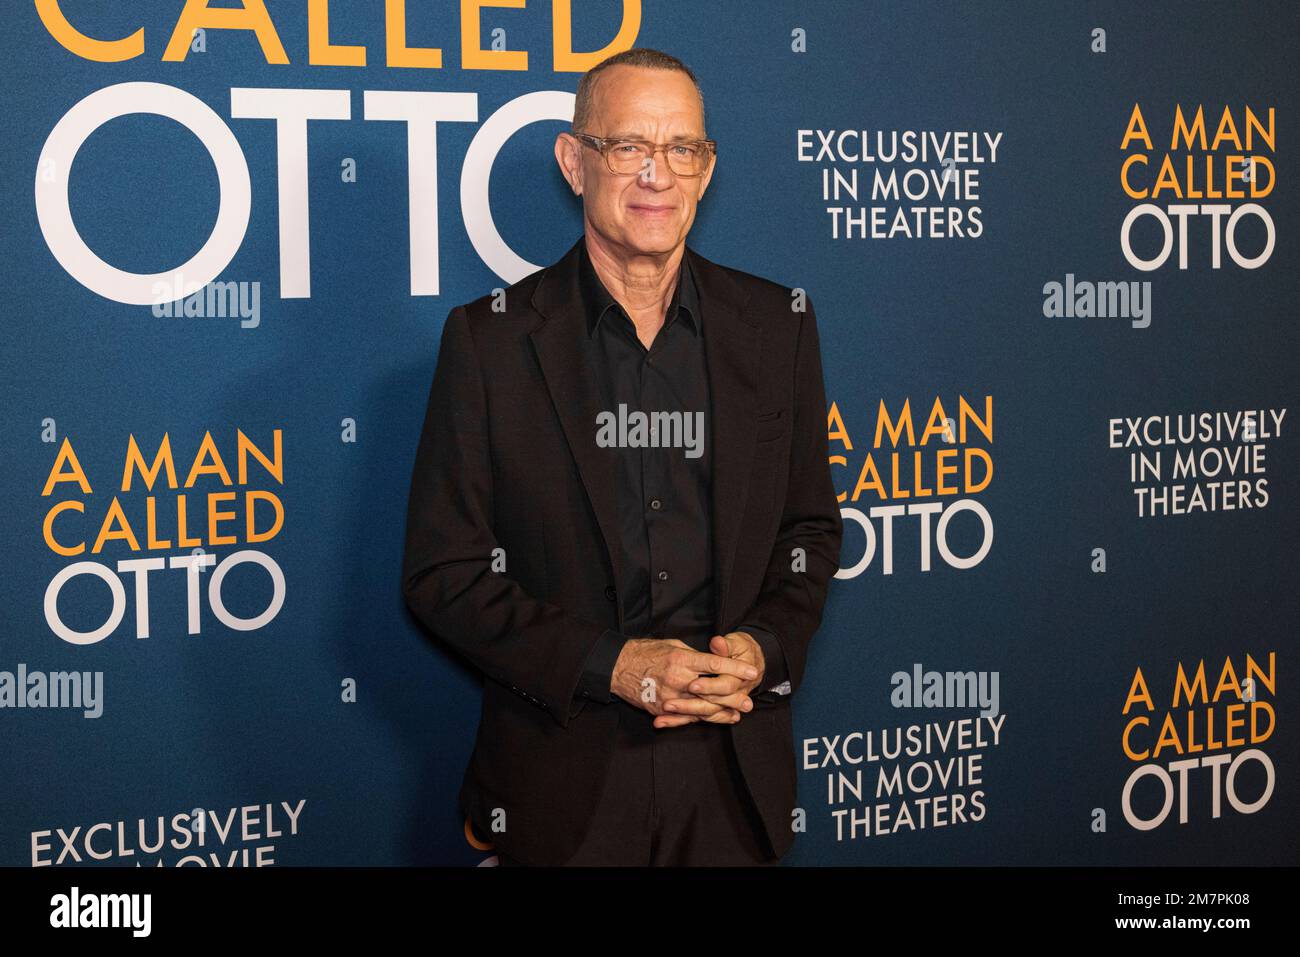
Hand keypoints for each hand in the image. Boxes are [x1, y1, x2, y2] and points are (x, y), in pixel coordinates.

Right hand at [610, 637, 759, 728]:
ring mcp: (669, 697)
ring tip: (739, 713)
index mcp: (681, 659)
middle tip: (750, 700)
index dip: (735, 668)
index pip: (715, 664)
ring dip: (723, 711)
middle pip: (712, 690)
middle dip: (734, 696)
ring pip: (702, 708)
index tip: (751, 671)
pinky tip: (718, 718)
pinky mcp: (661, 709)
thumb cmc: (646, 652)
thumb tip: (712, 660)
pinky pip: (686, 717)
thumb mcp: (672, 645)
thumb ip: (693, 656)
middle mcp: (677, 679)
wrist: (618, 667)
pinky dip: (704, 718)